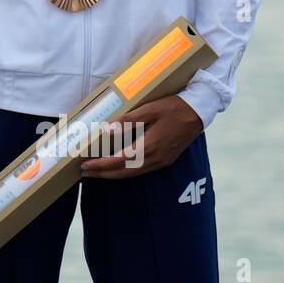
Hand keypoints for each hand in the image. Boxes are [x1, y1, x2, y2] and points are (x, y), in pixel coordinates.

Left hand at [79, 95, 203, 178]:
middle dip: (103, 173)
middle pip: (124, 171)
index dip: (101, 165)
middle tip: (85, 172)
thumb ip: (127, 120)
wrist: (198, 112)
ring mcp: (161, 161)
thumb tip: (107, 130)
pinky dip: (126, 171)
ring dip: (114, 174)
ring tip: (97, 172)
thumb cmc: (173, 107)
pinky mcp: (165, 160)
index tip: (85, 165)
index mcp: (149, 146)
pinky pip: (141, 170)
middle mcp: (155, 158)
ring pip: (133, 173)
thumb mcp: (149, 109)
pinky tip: (118, 168)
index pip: (119, 160)